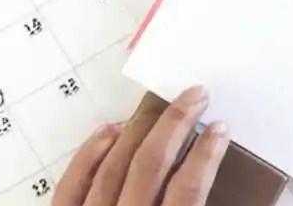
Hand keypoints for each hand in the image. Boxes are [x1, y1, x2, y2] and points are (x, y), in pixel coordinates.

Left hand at [54, 86, 228, 205]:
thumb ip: (192, 200)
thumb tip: (207, 164)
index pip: (188, 190)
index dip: (206, 156)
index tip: (219, 128)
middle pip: (149, 166)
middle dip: (175, 125)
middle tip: (195, 97)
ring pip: (113, 166)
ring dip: (139, 131)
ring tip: (161, 109)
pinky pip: (73, 183)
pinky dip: (91, 152)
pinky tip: (110, 130)